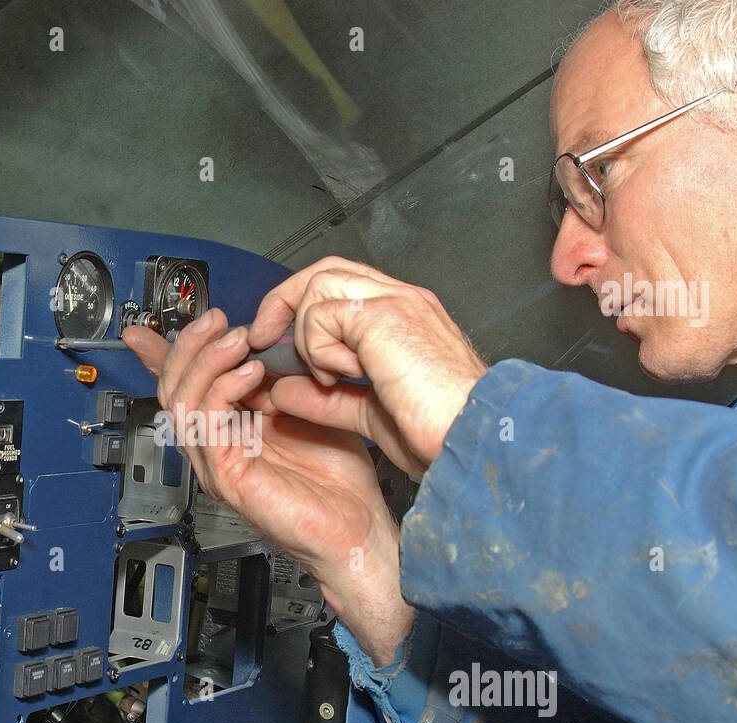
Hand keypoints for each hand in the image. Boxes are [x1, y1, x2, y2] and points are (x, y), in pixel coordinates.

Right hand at [124, 311, 412, 663]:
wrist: (357, 525)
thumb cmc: (339, 478)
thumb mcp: (306, 406)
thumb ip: (278, 378)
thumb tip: (264, 343)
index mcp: (228, 429)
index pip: (184, 384)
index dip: (163, 352)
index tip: (159, 323)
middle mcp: (215, 447)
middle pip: (172, 389)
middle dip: (189, 346)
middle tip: (217, 320)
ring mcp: (216, 464)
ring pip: (182, 403)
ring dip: (206, 362)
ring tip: (239, 340)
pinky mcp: (226, 477)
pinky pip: (207, 425)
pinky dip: (222, 391)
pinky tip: (250, 374)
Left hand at [249, 256, 487, 470]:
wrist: (474, 438)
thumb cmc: (443, 433)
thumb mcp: (373, 415)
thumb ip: (329, 398)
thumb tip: (286, 389)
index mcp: (406, 319)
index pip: (343, 288)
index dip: (303, 309)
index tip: (277, 342)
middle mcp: (402, 300)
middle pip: (326, 270)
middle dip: (285, 302)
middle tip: (262, 338)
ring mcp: (395, 301)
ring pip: (319, 285)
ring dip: (306, 334)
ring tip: (325, 374)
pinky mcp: (382, 315)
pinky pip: (322, 313)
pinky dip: (318, 348)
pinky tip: (340, 375)